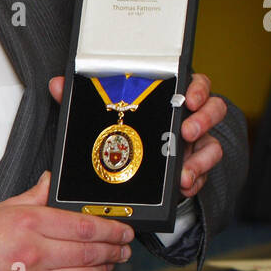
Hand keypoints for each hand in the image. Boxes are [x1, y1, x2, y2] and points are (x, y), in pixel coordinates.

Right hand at [0, 170, 133, 270]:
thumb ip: (31, 198)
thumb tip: (51, 183)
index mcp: (26, 223)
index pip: (84, 227)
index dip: (113, 230)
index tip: (125, 230)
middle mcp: (32, 253)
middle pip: (91, 254)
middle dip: (116, 252)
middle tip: (126, 250)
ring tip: (111, 266)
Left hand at [48, 73, 225, 200]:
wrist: (131, 170)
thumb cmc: (125, 132)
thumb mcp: (103, 116)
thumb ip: (83, 100)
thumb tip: (57, 84)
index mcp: (171, 100)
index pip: (194, 84)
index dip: (197, 88)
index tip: (189, 97)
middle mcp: (188, 119)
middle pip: (213, 110)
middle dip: (204, 119)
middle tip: (187, 131)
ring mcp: (193, 146)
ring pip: (212, 146)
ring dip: (202, 159)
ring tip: (185, 172)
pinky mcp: (192, 169)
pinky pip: (203, 174)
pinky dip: (195, 180)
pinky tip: (183, 186)